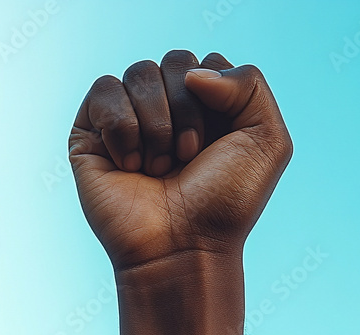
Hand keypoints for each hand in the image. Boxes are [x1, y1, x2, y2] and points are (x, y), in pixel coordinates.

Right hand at [69, 50, 292, 272]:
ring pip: (139, 73)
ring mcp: (128, 118)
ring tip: (160, 167)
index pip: (207, 63)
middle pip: (174, 62)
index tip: (218, 144)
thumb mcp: (268, 139)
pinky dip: (122, 127)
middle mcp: (167, 108)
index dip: (217, 98)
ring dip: (157, 124)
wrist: (182, 247)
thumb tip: (192, 73)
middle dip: (187, 111)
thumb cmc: (225, 202)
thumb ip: (250, 82)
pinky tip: (130, 164)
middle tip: (188, 157)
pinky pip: (104, 90)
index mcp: (208, 105)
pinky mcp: (91, 133)